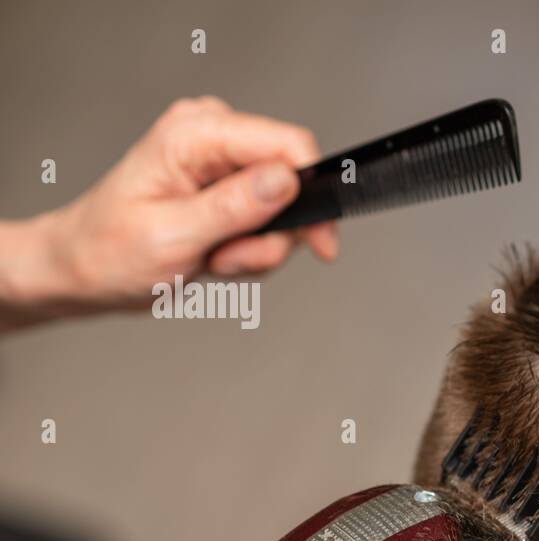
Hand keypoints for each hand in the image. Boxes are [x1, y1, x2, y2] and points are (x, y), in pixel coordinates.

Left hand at [0, 96, 337, 326]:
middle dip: (273, 234)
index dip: (311, 191)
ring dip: (259, 248)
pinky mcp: (229, 188)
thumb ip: (233, 207)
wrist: (83, 270)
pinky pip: (270, 221)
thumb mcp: (173, 236)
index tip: (317, 241)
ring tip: (215, 260)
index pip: (286, 143)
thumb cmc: (108, 252)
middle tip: (231, 259)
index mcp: (195, 134)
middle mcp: (213, 138)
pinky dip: (251, 250)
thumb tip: (286, 180)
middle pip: (292, 181)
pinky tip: (217, 257)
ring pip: (286, 209)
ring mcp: (222, 163)